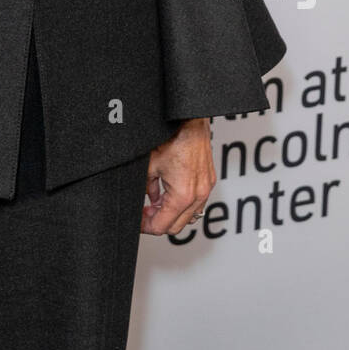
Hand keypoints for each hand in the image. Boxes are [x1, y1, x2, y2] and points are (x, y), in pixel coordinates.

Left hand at [141, 118, 215, 235]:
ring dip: (172, 215)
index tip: (138, 222)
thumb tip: (147, 199)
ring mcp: (206, 189)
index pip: (162, 226)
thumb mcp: (150, 166)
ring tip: (156, 204)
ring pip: (188, 217)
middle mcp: (198, 196)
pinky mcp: (209, 181)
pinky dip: (183, 205)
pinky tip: (170, 195)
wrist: (190, 122)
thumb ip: (146, 187)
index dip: (146, 227)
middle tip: (145, 213)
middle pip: (176, 227)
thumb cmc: (172, 139)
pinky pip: (197, 204)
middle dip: (157, 222)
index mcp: (182, 196)